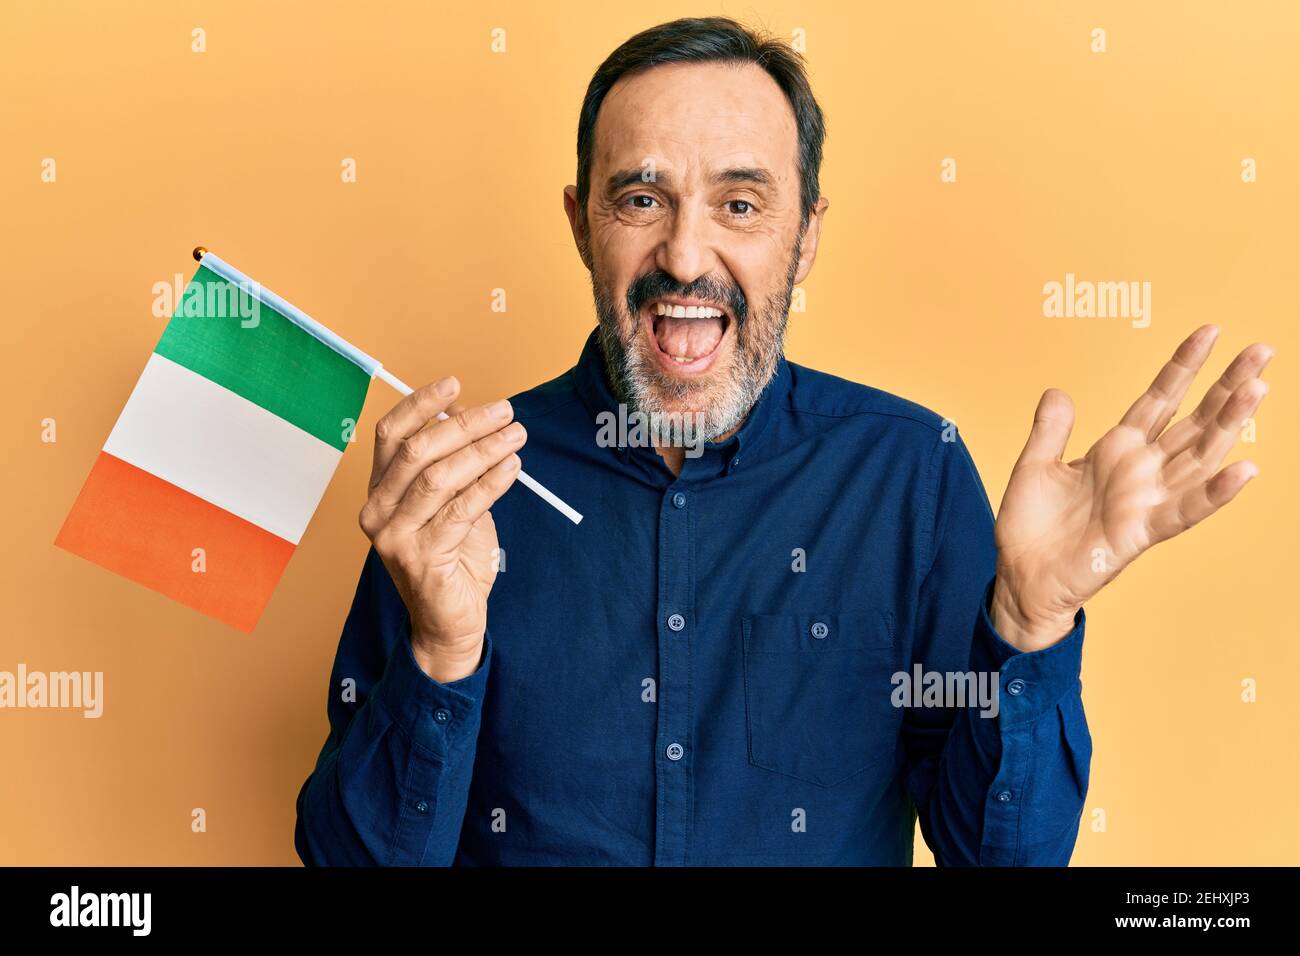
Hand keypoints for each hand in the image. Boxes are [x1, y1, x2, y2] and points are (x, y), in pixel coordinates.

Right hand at [358, 376, 525, 680]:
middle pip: (417, 451)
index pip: (390, 434)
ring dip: (483, 450)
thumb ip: (452, 462)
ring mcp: (394, 537)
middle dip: (466, 425)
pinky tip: (513, 469)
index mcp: (379, 490)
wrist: (449, 620)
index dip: (421, 405)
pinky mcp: (421, 559)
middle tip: (506, 413)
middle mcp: (377, 511)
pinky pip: (460, 510)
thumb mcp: (451, 501)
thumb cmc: (453, 556)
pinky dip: (490, 484)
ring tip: (516, 437)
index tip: (455, 384)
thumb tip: (467, 413)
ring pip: (439, 477)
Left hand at [991, 326, 1272, 650]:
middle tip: (1261, 350)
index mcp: (1116, 450)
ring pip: (1199, 457)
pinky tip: (1244, 469)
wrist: (1020, 577)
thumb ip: (1050, 430)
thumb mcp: (1034, 467)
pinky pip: (1184, 510)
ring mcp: (1145, 500)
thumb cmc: (1031, 527)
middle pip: (1193, 421)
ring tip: (1258, 390)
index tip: (1208, 332)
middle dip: (1227, 386)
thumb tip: (1058, 391)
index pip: (1159, 399)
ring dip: (1229, 424)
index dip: (1182, 367)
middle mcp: (1140, 471)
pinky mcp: (1140, 532)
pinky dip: (1214, 493)